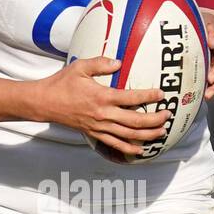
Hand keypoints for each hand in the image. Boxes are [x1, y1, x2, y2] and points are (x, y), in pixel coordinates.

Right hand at [33, 56, 170, 158]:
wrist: (45, 103)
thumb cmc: (62, 83)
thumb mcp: (80, 67)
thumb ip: (101, 63)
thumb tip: (120, 62)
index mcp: (102, 96)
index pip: (131, 98)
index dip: (148, 96)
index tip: (161, 93)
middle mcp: (103, 114)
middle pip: (135, 121)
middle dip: (154, 119)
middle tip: (168, 114)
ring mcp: (99, 127)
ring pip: (128, 135)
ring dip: (147, 135)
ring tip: (162, 131)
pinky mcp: (94, 134)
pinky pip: (114, 144)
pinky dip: (129, 149)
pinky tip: (140, 150)